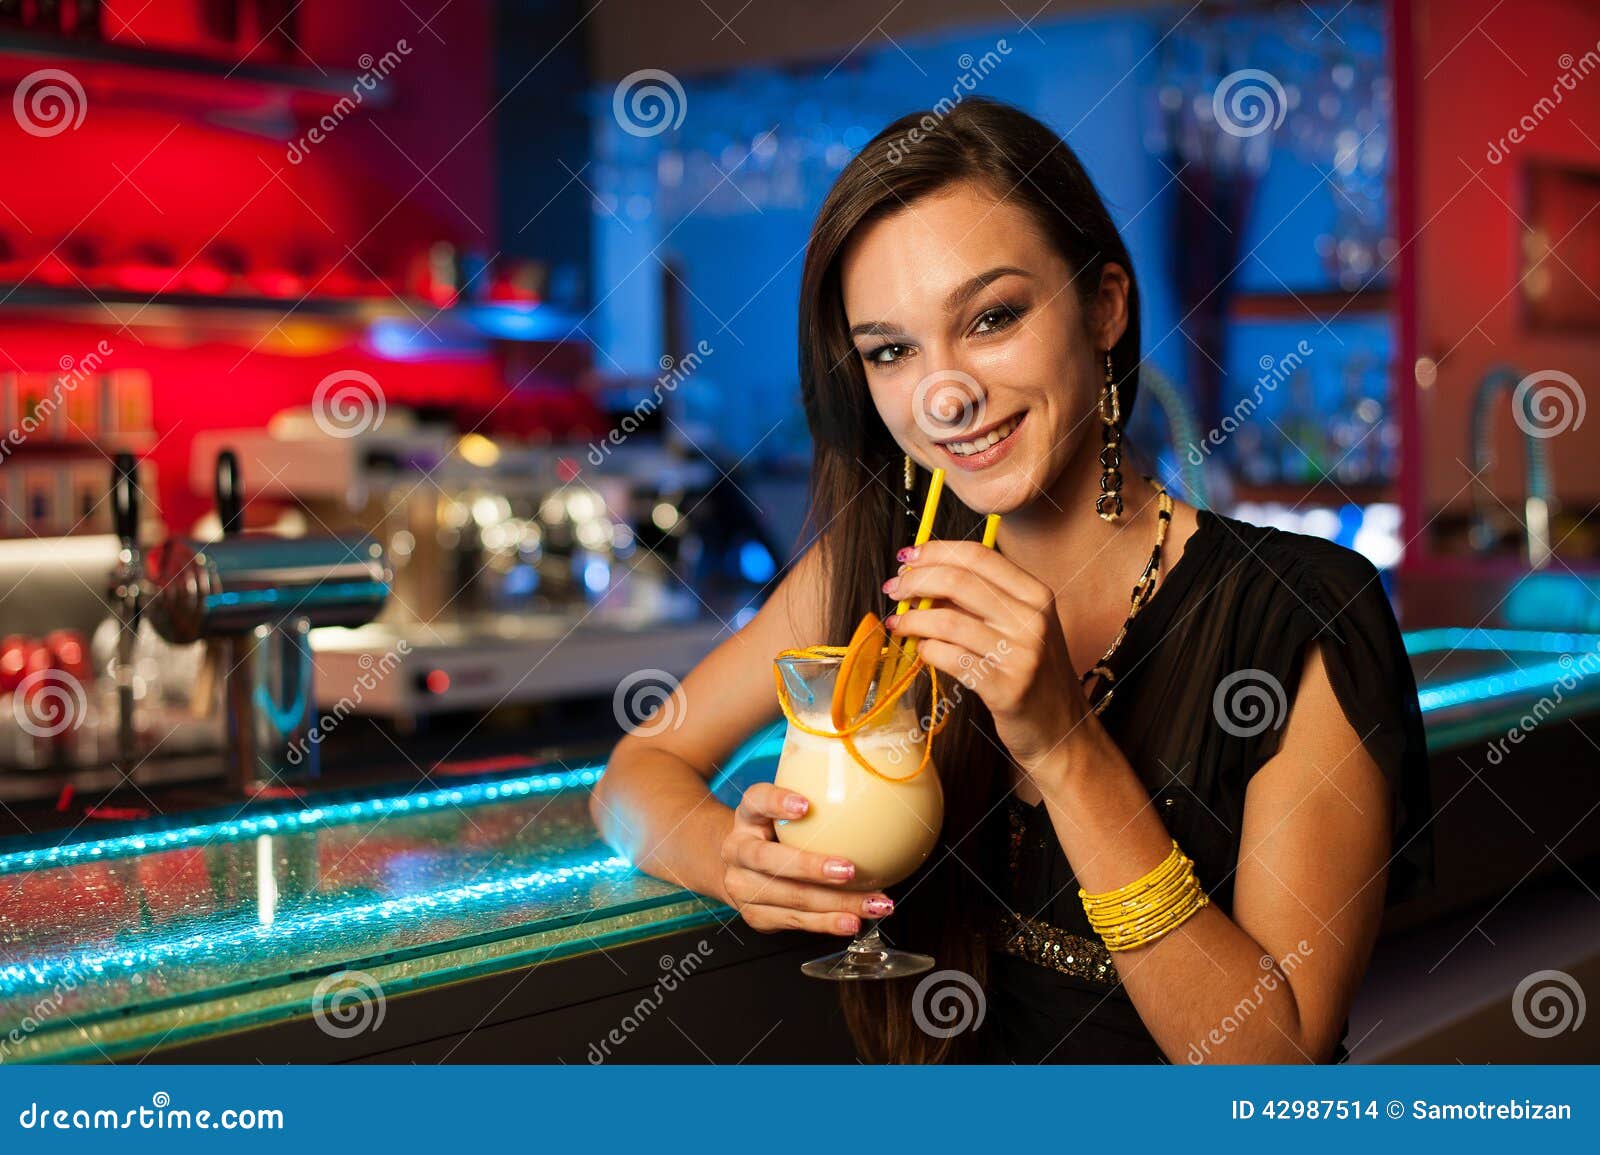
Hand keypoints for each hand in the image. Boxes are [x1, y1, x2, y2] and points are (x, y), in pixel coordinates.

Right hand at [719, 782, 894, 934]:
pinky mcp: (755, 916)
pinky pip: (795, 920)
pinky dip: (827, 923)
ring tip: (872, 903)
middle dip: (811, 868)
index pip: (757, 801)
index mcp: (747, 816)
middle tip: (849, 870)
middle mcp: (738, 851)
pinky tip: (852, 921)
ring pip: (791, 897)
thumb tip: (870, 786)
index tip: (805, 805)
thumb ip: (813, 799)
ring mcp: (743, 887)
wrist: (738, 868)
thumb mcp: (782, 812)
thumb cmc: (774, 834)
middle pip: (770, 861)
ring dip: (836, 903)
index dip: (777, 802)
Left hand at [883, 540, 1091, 779]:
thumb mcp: (1017, 627)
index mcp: (1036, 594)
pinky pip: (951, 658)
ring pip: (949, 621)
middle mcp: (1033, 619)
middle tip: (893, 589)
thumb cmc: (1031, 672)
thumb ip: (977, 601)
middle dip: (915, 581)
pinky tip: (921, 651)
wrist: (1062, 728)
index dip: (936, 551)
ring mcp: (1022, 654)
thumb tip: (921, 578)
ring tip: (898, 624)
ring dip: (913, 620)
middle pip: (960, 581)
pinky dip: (927, 650)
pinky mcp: (1006, 688)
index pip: (979, 556)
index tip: (907, 556)